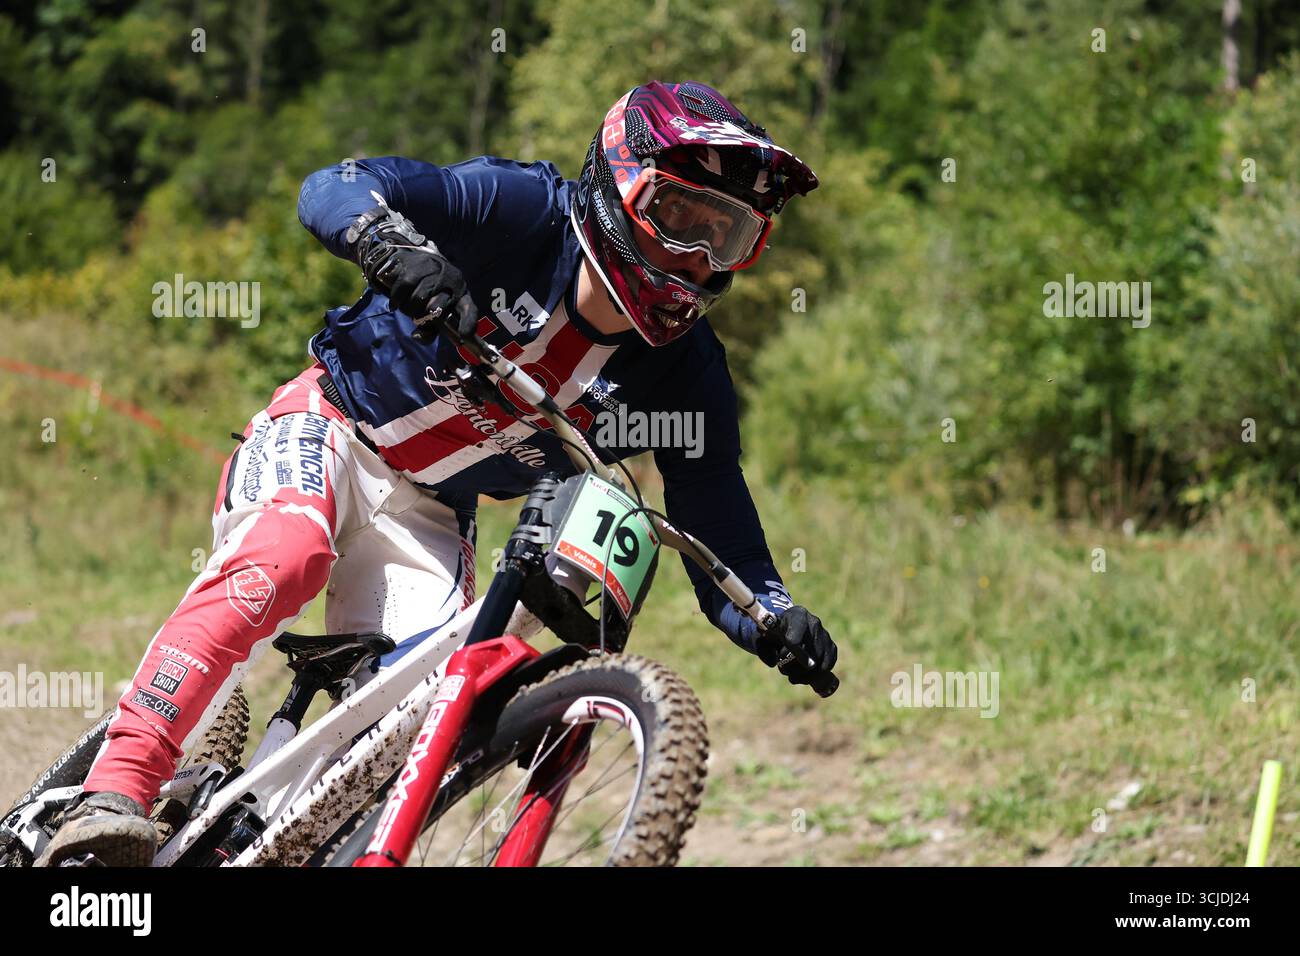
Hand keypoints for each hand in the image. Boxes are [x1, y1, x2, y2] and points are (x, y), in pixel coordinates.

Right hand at [349, 205, 478, 342]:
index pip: (469, 309)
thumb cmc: (427, 291)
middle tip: (415, 316)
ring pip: (418, 298)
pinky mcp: (416, 263)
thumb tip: (417, 337)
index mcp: (461, 293)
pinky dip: (397, 298)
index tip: (464, 335)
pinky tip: (395, 302)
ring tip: (406, 307)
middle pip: (435, 308)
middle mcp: (451, 280)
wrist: (412, 258)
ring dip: (408, 308)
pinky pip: (404, 286)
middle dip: (422, 317)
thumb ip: (429, 328)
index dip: (468, 322)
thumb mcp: (433, 308)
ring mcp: (434, 269)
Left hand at [755, 605, 837, 686]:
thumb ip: (764, 650)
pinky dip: (815, 676)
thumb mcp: (762, 638)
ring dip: (804, 674)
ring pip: (819, 664)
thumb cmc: (773, 633)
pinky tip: (804, 675)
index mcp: (797, 615)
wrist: (786, 627)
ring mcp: (825, 635)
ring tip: (792, 674)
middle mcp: (814, 623)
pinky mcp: (831, 647)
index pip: (795, 638)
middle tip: (783, 669)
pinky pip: (827, 666)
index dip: (789, 652)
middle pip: (809, 654)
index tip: (781, 659)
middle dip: (794, 667)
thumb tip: (774, 662)